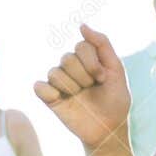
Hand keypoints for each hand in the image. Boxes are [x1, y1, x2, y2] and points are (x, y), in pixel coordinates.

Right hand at [33, 25, 130, 148]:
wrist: (108, 129)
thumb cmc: (115, 100)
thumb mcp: (116, 70)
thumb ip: (102, 45)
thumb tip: (82, 25)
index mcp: (86, 58)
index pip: (81, 46)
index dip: (92, 63)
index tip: (103, 78)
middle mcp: (70, 67)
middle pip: (67, 58)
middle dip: (84, 76)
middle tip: (92, 88)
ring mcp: (59, 82)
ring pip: (55, 72)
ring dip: (72, 87)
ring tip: (80, 96)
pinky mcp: (49, 97)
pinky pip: (39, 87)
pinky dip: (51, 93)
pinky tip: (62, 100)